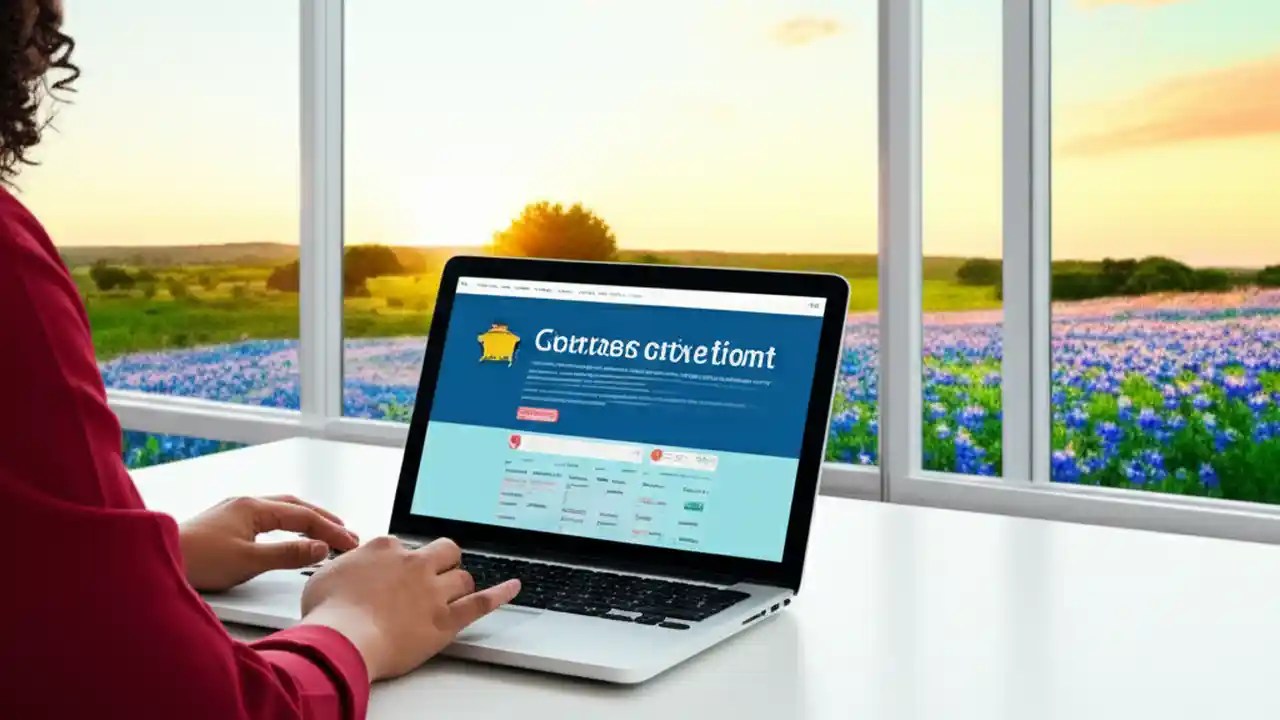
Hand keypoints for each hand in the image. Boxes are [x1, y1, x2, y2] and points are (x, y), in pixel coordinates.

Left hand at [178, 495, 359, 591]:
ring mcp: (233, 512)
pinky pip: (266, 518)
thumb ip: (288, 554)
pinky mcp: (224, 524)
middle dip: (322, 518)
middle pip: (294, 506)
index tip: (349, 542)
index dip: (330, 530)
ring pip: (279, 510)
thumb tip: (320, 548)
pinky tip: (287, 535)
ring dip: (305, 519)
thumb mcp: (249, 561)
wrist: (156, 561)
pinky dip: (286, 525)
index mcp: (254, 507)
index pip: (303, 516)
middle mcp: (245, 504)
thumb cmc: (198, 560)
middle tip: (345, 532)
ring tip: (323, 531)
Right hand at [300, 537, 520, 680]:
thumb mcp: (324, 576)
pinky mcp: (447, 618)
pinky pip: (482, 602)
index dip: (403, 563)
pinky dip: (501, 594)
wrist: (342, 639)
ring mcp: (433, 590)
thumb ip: (345, 565)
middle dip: (443, 562)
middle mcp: (414, 563)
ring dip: (459, 584)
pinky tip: (513, 587)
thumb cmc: (329, 613)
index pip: (405, 546)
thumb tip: (349, 566)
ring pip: (462, 577)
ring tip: (452, 594)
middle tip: (434, 577)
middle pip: (443, 552)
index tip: (398, 574)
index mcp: (385, 549)